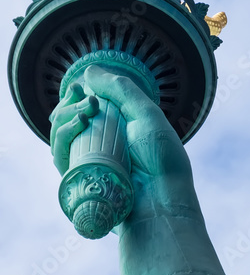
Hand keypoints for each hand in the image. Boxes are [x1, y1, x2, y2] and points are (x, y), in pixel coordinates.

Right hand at [49, 63, 197, 222]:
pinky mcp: (80, 183)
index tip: (81, 87)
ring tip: (84, 114)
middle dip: (71, 105)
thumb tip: (89, 72)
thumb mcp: (147, 116)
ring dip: (65, 118)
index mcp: (117, 133)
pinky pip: (61, 157)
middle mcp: (101, 149)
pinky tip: (77, 126)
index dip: (77, 97)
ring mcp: (89, 166)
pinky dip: (63, 138)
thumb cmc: (163, 161)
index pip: (85, 110)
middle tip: (87, 101)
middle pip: (68, 121)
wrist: (164, 202)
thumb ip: (121, 90)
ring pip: (60, 137)